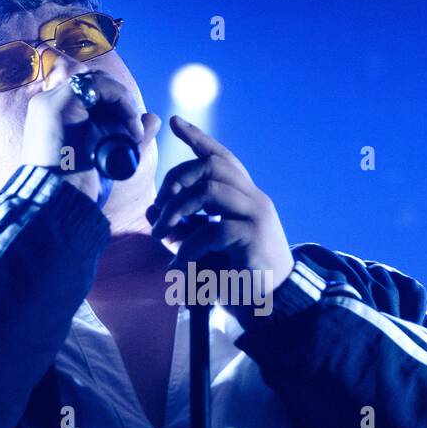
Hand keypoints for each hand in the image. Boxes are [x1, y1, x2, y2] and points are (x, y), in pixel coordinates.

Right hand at [20, 64, 158, 200]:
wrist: (57, 202)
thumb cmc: (78, 187)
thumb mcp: (110, 157)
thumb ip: (131, 137)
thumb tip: (154, 118)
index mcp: (56, 114)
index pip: (89, 91)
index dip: (116, 103)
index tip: (131, 132)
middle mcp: (50, 103)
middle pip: (94, 81)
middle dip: (121, 101)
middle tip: (134, 130)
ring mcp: (51, 102)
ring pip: (97, 80)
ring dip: (124, 101)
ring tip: (134, 131)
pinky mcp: (57, 105)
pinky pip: (98, 86)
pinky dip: (121, 101)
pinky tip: (129, 127)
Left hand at [147, 116, 293, 319]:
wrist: (273, 304)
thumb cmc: (239, 274)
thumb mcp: (208, 245)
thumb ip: (186, 226)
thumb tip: (152, 213)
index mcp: (246, 197)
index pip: (222, 158)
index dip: (198, 139)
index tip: (174, 123)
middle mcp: (254, 199)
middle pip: (211, 167)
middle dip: (176, 181)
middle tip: (158, 209)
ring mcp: (257, 216)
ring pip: (209, 190)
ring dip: (177, 210)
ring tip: (162, 234)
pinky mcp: (254, 238)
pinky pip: (213, 229)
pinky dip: (189, 246)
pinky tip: (180, 264)